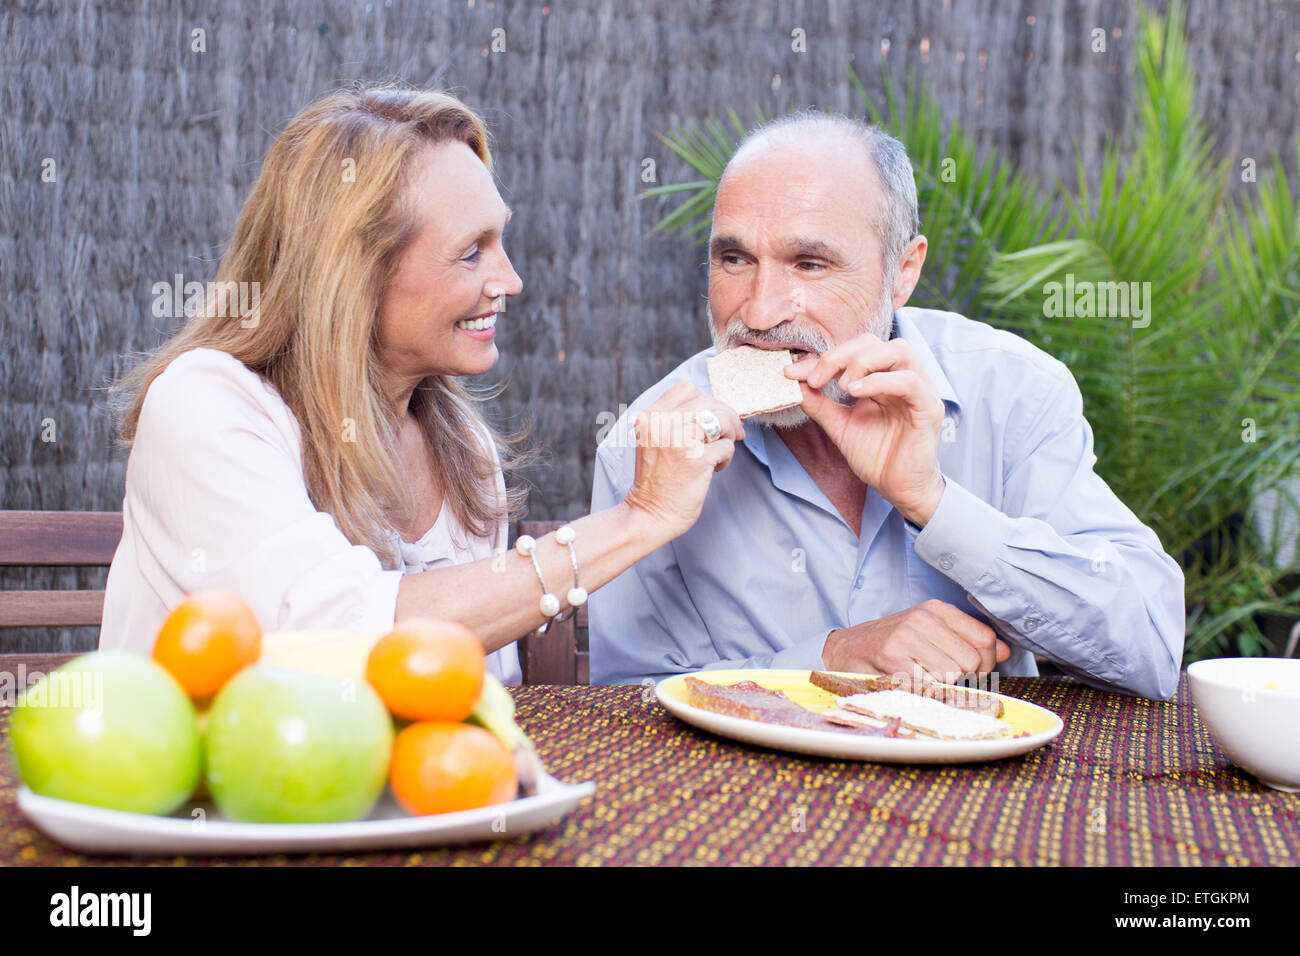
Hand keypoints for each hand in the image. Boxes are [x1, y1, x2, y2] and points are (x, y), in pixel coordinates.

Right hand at [623, 382, 743, 534]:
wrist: (650, 513)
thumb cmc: (657, 478)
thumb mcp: (654, 439)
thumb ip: (675, 420)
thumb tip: (718, 408)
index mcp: (650, 417)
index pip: (687, 388)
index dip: (706, 400)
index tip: (714, 416)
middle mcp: (663, 424)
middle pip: (708, 401)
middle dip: (726, 416)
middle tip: (731, 433)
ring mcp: (680, 441)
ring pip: (722, 418)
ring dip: (729, 433)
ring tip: (719, 450)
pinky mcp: (697, 460)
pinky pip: (727, 446)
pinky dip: (726, 458)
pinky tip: (713, 469)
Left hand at [785, 333, 946, 525]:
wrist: (898, 488)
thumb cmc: (876, 456)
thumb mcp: (839, 425)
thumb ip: (819, 403)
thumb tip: (794, 380)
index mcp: (883, 377)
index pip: (854, 349)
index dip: (822, 357)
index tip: (792, 372)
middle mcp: (903, 377)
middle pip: (874, 342)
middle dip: (838, 355)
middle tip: (816, 379)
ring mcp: (920, 390)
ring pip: (897, 350)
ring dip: (861, 362)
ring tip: (841, 386)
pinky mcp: (929, 407)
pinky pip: (909, 381)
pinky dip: (879, 381)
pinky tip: (856, 392)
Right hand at [822, 600, 1011, 682]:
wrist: (846, 650)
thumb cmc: (893, 645)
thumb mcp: (932, 635)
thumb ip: (969, 641)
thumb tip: (1005, 650)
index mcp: (937, 609)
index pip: (985, 638)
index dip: (985, 663)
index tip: (969, 670)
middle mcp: (923, 618)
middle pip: (972, 660)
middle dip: (963, 677)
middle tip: (940, 676)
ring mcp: (906, 636)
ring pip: (952, 674)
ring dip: (940, 686)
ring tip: (921, 677)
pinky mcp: (893, 657)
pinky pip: (928, 684)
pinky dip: (922, 691)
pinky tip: (908, 682)